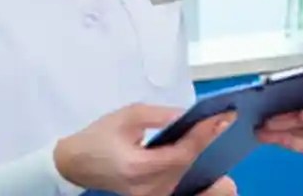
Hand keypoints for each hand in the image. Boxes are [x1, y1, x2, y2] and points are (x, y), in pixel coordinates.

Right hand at [54, 103, 234, 195]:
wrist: (76, 163)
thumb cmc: (98, 137)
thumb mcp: (125, 116)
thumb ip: (157, 115)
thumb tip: (187, 114)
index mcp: (138, 168)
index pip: (181, 154)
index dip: (203, 136)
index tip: (221, 118)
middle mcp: (148, 188)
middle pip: (188, 165)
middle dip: (209, 142)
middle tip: (226, 121)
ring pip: (186, 174)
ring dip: (204, 153)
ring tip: (219, 130)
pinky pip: (179, 180)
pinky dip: (193, 164)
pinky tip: (203, 148)